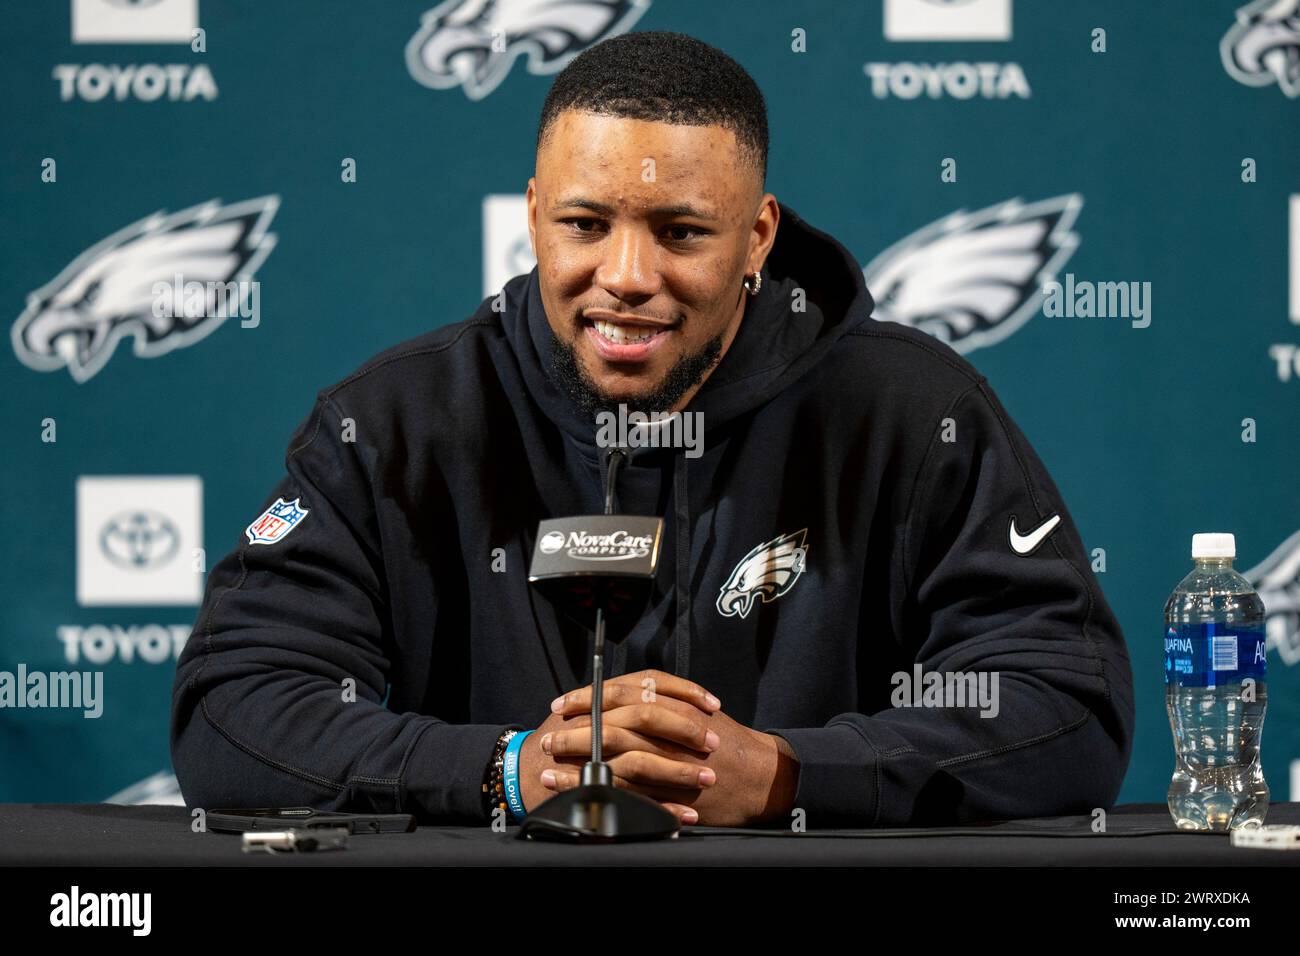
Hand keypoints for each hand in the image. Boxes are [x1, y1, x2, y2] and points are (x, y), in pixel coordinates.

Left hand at [537, 669, 800, 826]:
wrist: (759, 774)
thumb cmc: (727, 740)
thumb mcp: (695, 710)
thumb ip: (662, 700)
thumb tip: (625, 695)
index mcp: (670, 702)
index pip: (619, 693)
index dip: (587, 697)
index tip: (562, 703)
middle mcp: (666, 726)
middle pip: (609, 721)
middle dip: (574, 728)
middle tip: (548, 734)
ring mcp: (666, 759)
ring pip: (611, 756)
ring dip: (576, 760)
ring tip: (548, 764)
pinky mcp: (666, 790)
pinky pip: (624, 790)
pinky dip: (596, 790)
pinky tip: (573, 793)